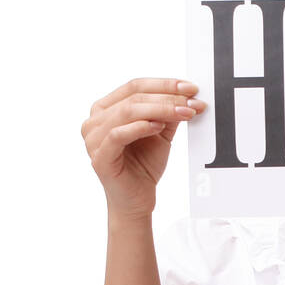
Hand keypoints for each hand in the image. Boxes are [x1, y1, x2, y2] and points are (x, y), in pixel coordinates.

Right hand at [81, 77, 206, 218]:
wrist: (137, 200)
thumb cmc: (143, 166)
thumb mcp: (160, 133)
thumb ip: (168, 113)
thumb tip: (187, 95)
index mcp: (106, 108)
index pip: (135, 86)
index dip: (164, 84)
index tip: (190, 88)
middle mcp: (95, 120)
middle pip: (133, 97)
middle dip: (167, 97)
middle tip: (192, 102)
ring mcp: (93, 138)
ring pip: (127, 112)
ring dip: (160, 110)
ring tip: (183, 113)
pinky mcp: (99, 156)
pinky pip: (118, 135)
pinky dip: (140, 127)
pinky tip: (158, 126)